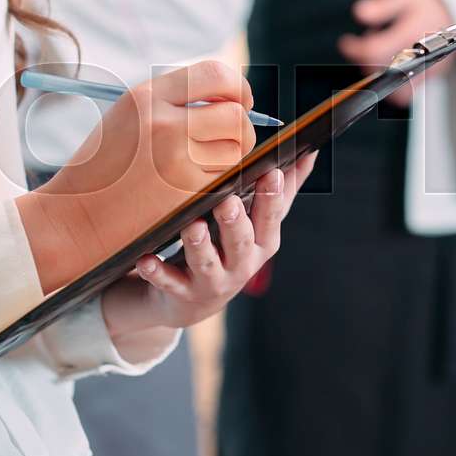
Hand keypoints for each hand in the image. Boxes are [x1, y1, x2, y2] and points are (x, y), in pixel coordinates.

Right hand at [17, 61, 256, 291]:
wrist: (76, 220)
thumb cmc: (104, 167)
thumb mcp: (129, 117)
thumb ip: (174, 100)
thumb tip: (229, 96)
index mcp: (147, 97)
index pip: (216, 74)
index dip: (238, 87)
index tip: (240, 100)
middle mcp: (164, 124)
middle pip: (235, 114)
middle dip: (242, 125)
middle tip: (232, 136)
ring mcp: (177, 162)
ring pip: (237, 149)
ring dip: (233, 155)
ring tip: (209, 161)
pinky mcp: (186, 196)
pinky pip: (226, 179)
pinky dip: (222, 180)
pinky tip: (200, 183)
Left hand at [99, 152, 318, 343]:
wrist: (191, 300)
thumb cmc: (227, 249)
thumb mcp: (258, 223)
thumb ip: (283, 191)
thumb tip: (309, 154)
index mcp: (261, 242)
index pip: (271, 218)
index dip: (272, 198)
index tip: (271, 172)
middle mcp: (241, 264)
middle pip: (241, 242)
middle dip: (236, 222)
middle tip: (229, 202)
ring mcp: (211, 281)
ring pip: (206, 263)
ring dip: (199, 245)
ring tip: (192, 226)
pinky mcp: (181, 293)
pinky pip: (168, 283)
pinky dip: (158, 273)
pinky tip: (146, 261)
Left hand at [337, 0, 454, 108]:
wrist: (452, 17)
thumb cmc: (426, 7)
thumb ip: (382, 5)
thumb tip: (360, 12)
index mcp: (415, 34)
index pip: (377, 50)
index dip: (356, 49)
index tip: (346, 43)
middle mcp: (422, 56)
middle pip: (382, 72)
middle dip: (367, 60)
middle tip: (368, 42)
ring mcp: (426, 72)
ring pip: (393, 87)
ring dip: (378, 72)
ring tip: (382, 51)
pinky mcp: (426, 81)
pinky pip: (404, 94)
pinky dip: (391, 84)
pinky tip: (389, 66)